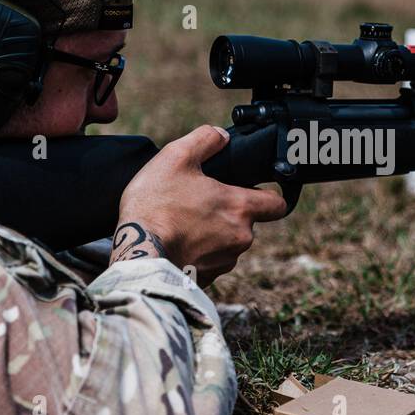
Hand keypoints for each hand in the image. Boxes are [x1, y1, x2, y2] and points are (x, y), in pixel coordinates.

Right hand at [113, 125, 287, 284]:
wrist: (137, 254)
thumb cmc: (156, 206)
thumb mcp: (176, 157)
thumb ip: (204, 140)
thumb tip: (220, 136)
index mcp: (240, 207)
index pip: (277, 204)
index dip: (269, 195)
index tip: (253, 192)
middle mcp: (241, 237)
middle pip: (247, 222)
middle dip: (228, 213)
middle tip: (200, 203)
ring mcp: (225, 261)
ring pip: (228, 243)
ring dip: (213, 234)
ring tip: (184, 223)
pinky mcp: (209, 278)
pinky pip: (210, 261)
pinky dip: (199, 253)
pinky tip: (178, 242)